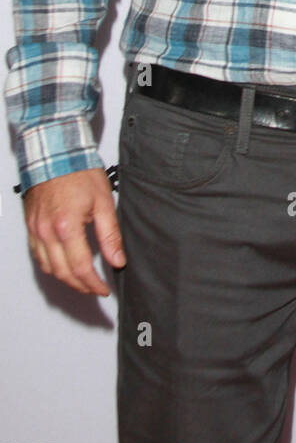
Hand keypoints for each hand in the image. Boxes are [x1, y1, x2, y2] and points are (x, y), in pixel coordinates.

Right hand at [25, 168, 125, 295]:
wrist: (56, 153)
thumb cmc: (79, 172)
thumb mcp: (103, 202)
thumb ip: (110, 235)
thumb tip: (117, 260)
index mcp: (67, 227)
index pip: (81, 268)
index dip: (94, 284)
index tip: (103, 289)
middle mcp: (47, 232)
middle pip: (63, 273)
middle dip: (81, 286)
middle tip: (95, 289)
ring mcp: (35, 230)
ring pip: (48, 268)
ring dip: (65, 279)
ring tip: (83, 281)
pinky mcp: (30, 226)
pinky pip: (38, 255)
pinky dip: (51, 266)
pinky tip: (63, 266)